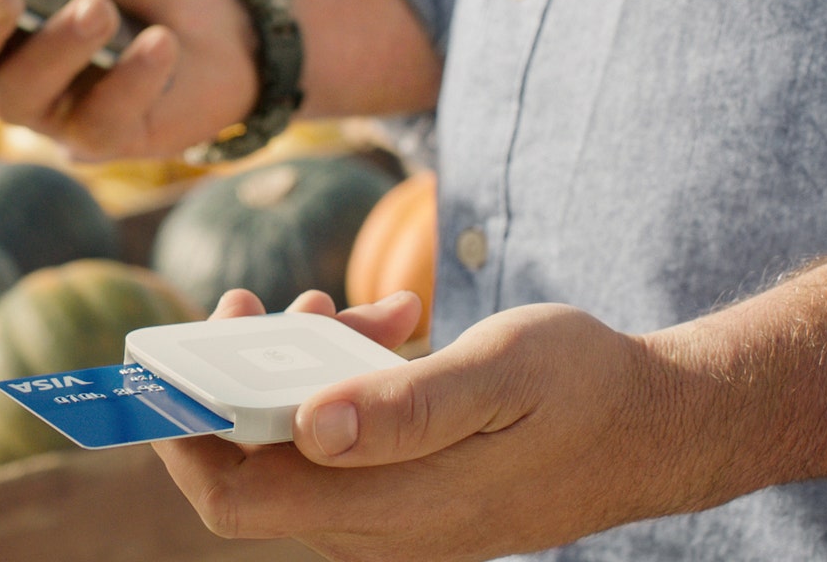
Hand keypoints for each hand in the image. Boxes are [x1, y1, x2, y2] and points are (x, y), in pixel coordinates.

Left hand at [153, 292, 683, 561]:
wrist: (659, 427)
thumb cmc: (587, 389)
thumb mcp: (502, 372)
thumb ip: (407, 406)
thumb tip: (307, 426)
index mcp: (389, 505)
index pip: (234, 496)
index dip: (182, 434)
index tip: (168, 361)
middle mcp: (377, 525)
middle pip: (256, 462)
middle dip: (251, 376)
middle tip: (278, 301)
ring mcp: (393, 513)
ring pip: (301, 441)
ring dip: (310, 367)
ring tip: (367, 309)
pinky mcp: (411, 490)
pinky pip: (345, 437)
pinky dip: (349, 381)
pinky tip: (392, 330)